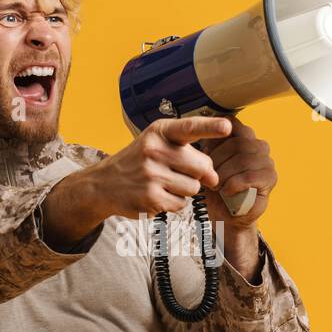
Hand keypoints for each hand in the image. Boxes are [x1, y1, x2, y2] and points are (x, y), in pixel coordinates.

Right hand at [87, 116, 231, 217]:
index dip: (210, 127)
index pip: (189, 128)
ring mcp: (151, 175)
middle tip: (178, 172)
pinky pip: (181, 204)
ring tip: (162, 184)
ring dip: (184, 190)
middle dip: (198, 174)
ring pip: (193, 188)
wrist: (103, 185)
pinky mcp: (150, 198)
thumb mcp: (156, 144)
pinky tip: (156, 195)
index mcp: (159, 132)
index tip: (228, 126)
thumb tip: (214, 179)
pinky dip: (174, 203)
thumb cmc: (138, 162)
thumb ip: (188, 154)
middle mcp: (154, 150)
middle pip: (201, 166)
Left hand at [195, 115, 275, 227]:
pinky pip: (250, 176)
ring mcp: (267, 160)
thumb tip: (205, 133)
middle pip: (237, 143)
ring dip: (225, 175)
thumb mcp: (209, 164)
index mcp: (244, 137)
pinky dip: (234, 184)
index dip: (216, 137)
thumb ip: (211, 146)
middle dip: (217, 161)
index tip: (205, 151)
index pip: (232, 124)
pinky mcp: (270, 177)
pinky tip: (227, 191)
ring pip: (243, 159)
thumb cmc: (217, 188)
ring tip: (216, 186)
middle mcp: (258, 145)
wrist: (226, 215)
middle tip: (209, 176)